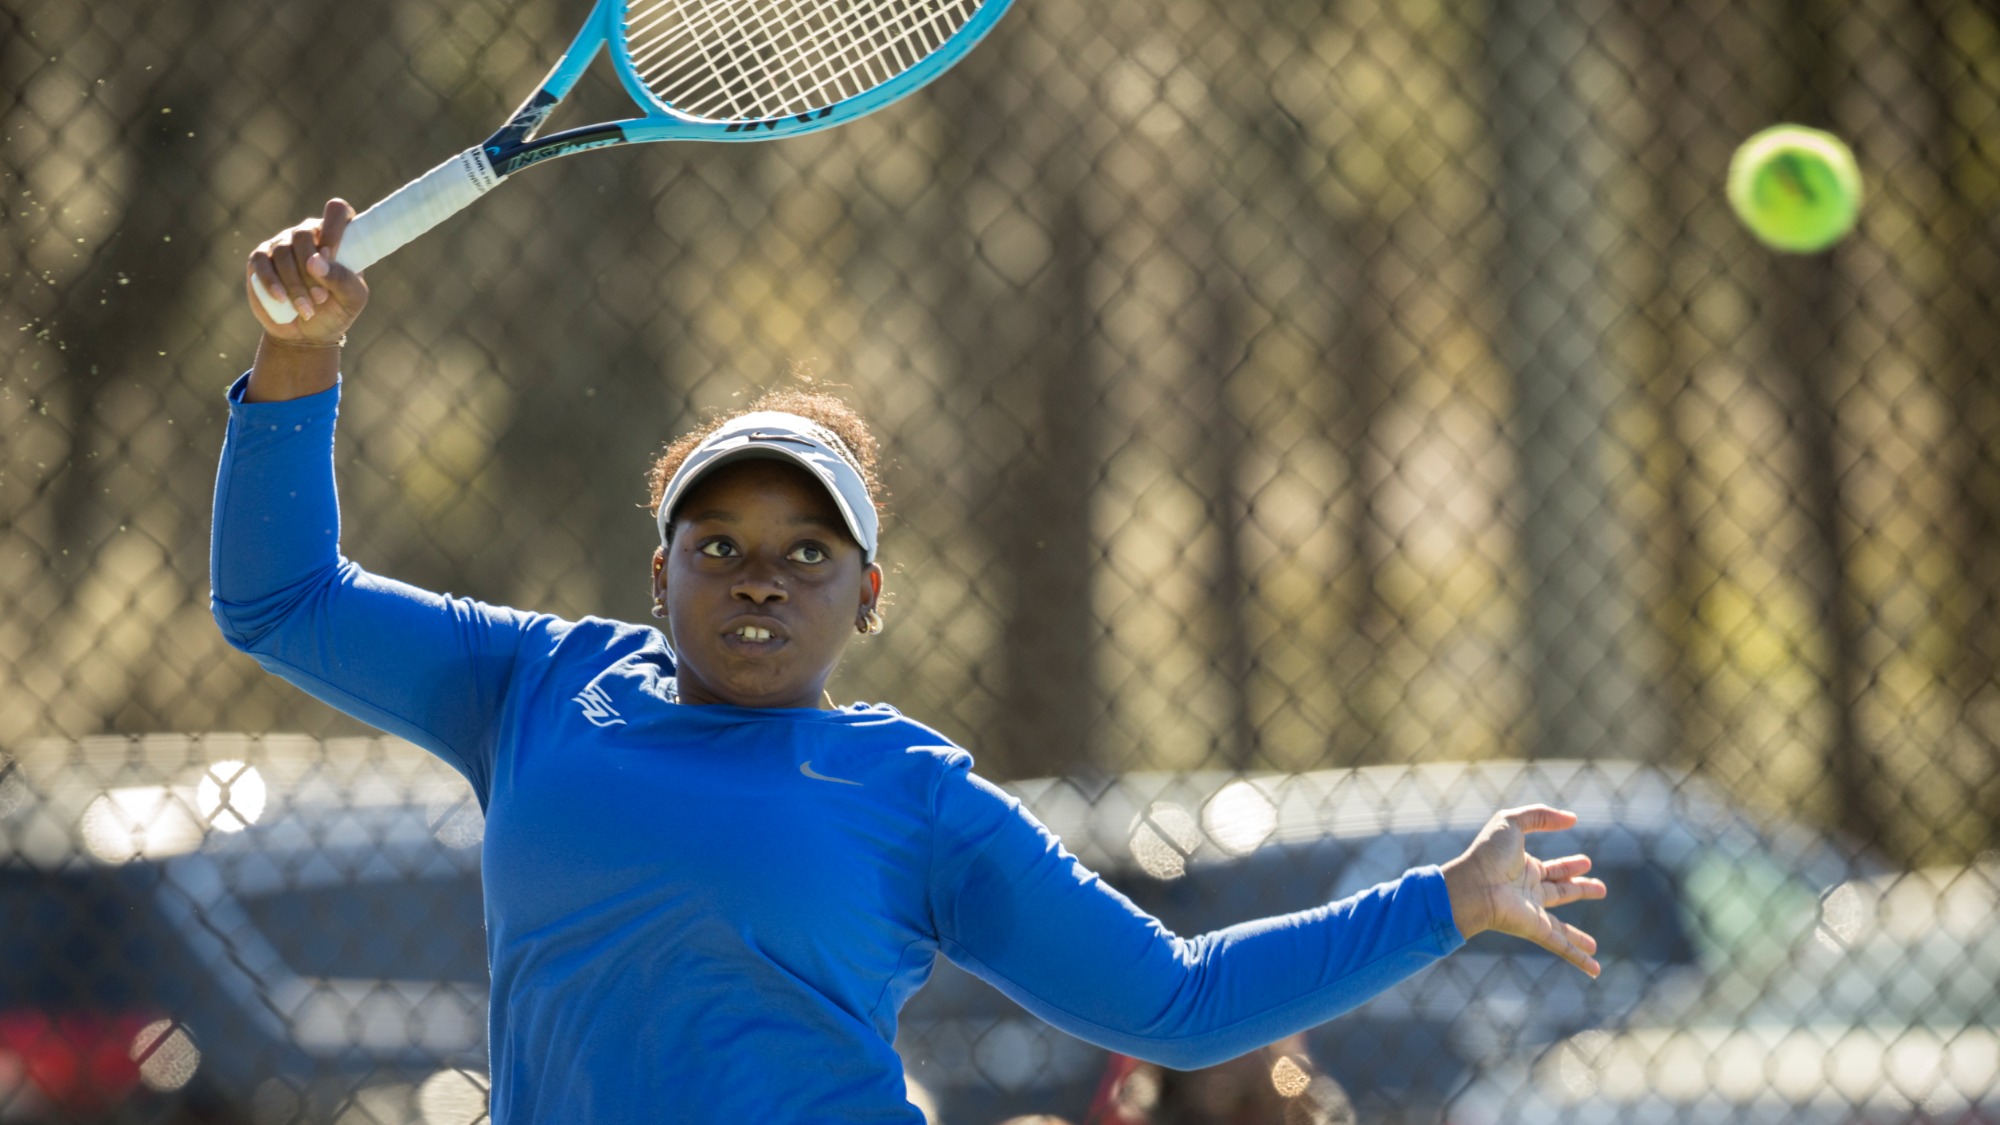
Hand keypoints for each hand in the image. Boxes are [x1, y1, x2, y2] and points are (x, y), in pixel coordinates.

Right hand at [245, 199, 368, 340]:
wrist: (307, 332)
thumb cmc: (336, 309)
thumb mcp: (352, 299)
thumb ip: (342, 279)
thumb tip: (314, 262)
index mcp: (337, 236)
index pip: (336, 211)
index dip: (334, 228)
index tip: (330, 255)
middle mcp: (308, 234)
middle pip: (304, 234)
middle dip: (312, 270)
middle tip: (321, 297)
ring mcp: (282, 244)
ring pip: (283, 251)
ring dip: (295, 284)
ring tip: (307, 309)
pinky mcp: (260, 259)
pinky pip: (262, 263)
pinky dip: (272, 282)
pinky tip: (282, 299)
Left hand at [1441, 805, 1606, 977]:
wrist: (1473, 883)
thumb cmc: (1487, 853)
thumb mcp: (1512, 822)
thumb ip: (1541, 815)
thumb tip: (1572, 818)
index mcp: (1524, 868)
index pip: (1552, 869)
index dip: (1570, 866)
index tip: (1587, 863)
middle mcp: (1529, 892)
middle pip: (1560, 892)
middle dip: (1581, 889)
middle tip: (1601, 888)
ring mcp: (1532, 913)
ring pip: (1562, 929)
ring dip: (1578, 937)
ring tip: (1595, 946)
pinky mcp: (1535, 929)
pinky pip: (1561, 946)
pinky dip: (1579, 959)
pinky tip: (1594, 970)